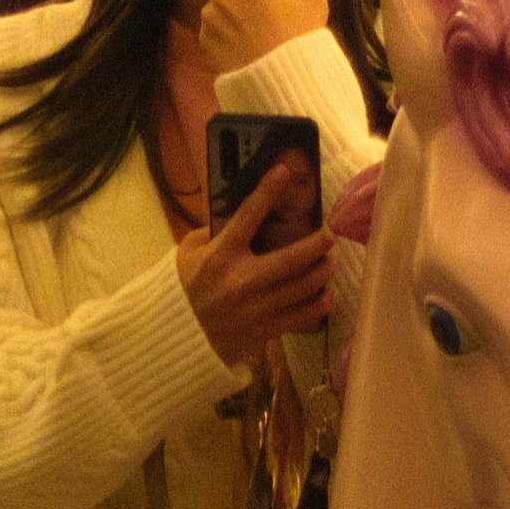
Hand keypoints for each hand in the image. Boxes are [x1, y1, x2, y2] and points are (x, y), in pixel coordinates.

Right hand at [179, 147, 331, 359]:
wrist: (179, 336)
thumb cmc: (186, 287)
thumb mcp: (188, 253)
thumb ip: (214, 232)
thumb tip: (245, 213)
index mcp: (220, 256)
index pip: (248, 217)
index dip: (268, 191)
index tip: (285, 172)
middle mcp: (241, 281)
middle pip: (294, 258)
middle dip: (320, 243)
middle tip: (329, 234)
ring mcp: (256, 308)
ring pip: (306, 286)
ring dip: (325, 270)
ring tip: (329, 260)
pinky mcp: (265, 330)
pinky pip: (305, 316)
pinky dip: (320, 303)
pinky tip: (324, 293)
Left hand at [194, 0, 328, 76]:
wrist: (281, 83)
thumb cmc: (300, 39)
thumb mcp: (315, 5)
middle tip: (259, 6)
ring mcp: (210, 16)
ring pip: (216, 5)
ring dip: (229, 12)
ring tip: (254, 32)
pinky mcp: (203, 39)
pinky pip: (212, 28)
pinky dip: (224, 33)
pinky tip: (244, 47)